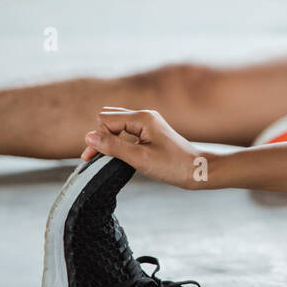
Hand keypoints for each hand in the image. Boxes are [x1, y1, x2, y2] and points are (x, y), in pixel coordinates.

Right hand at [81, 107, 207, 189]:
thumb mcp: (140, 159)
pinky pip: (126, 131)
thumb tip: (89, 136)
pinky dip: (117, 141)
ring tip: (103, 157)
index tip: (92, 159)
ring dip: (108, 138)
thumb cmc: (173, 166)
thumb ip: (114, 146)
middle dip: (100, 136)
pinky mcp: (150, 132)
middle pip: (109, 118)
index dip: (98, 138)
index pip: (106, 120)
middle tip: (97, 157)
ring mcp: (148, 123)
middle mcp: (144, 116)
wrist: (197, 170)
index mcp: (142, 118)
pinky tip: (117, 155)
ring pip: (116, 124)